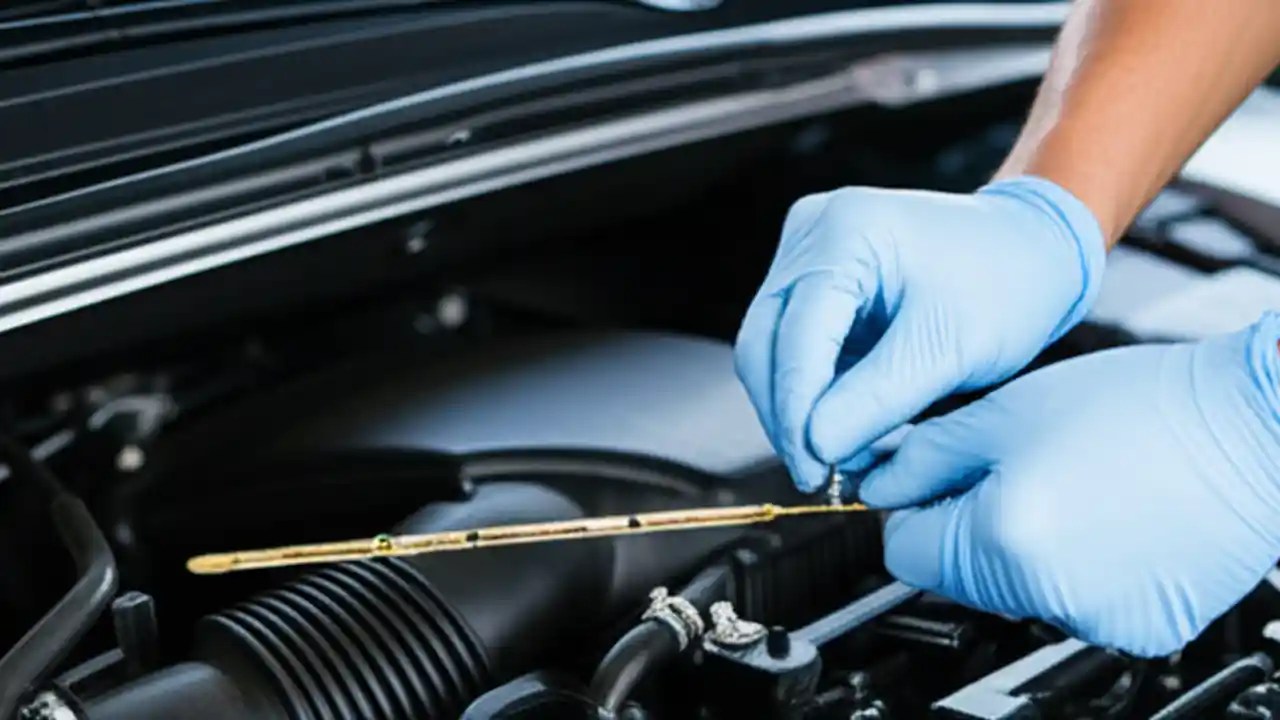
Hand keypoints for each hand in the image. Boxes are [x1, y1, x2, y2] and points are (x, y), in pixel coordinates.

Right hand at [733, 176, 1105, 491]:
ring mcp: (808, 252)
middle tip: (815, 476)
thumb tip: (815, 446)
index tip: (813, 471)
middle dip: (787, 415)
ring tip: (836, 460)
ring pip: (771, 349)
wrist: (1034, 251)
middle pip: (764, 341)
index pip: (794, 337)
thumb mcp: (950, 350)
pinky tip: (842, 428)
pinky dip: (813, 392)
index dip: (795, 412)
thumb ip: (876, 399)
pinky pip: (794, 345)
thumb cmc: (1006, 284)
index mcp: (845, 231)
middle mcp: (813, 231)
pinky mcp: (816, 278)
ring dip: (796, 409)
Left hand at [858, 314, 1279, 656]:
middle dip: (969, 522)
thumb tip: (878, 484)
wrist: (1253, 426)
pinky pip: (1074, 601)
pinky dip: (1078, 564)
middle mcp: (1046, 596)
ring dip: (1024, 543)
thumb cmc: (1145, 406)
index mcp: (1001, 540)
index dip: (911, 506)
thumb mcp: (1005, 412)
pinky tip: (1111, 514)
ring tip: (1075, 481)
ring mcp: (1097, 620)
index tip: (935, 478)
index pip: (899, 550)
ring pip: (1014, 590)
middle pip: (956, 573)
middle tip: (1019, 465)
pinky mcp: (1141, 631)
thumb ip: (924, 456)